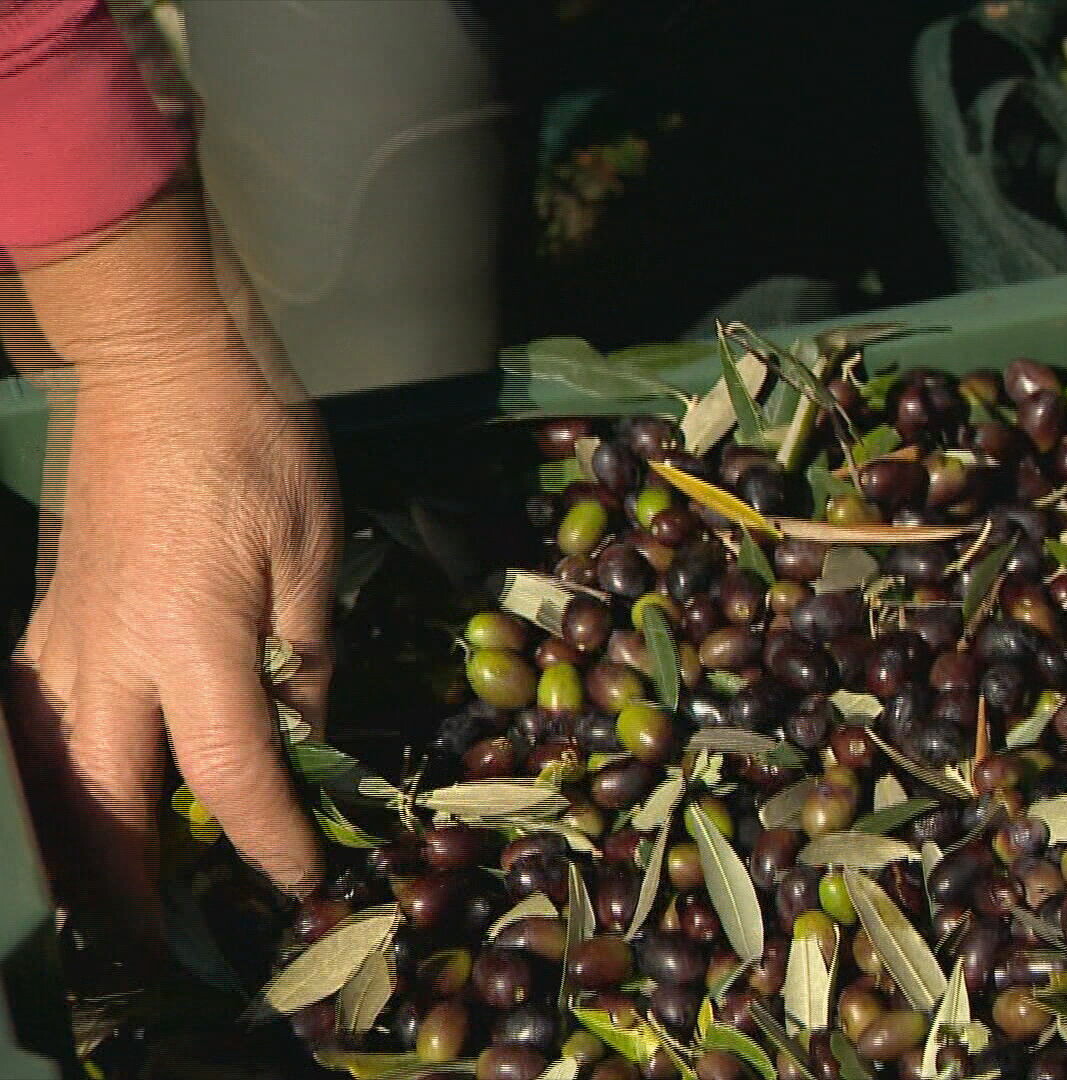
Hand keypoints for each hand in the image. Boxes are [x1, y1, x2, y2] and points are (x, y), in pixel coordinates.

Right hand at [5, 199, 334, 954]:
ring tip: (111, 905)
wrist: (163, 366)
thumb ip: (305, 658)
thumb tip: (307, 739)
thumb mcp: (315, 555)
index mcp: (191, 640)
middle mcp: (109, 655)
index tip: (299, 879)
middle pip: (105, 802)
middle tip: (167, 946)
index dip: (266, 839)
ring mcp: (63, 638)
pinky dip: (48, 786)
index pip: (229, 774)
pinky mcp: (47, 620)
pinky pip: (33, 728)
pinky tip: (72, 806)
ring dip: (78, 850)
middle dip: (135, 888)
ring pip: (48, 774)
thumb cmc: (257, 450)